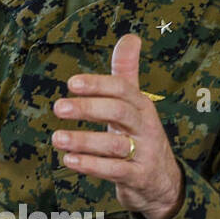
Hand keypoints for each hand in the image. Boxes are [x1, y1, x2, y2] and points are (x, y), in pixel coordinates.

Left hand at [50, 34, 184, 218]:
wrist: (163, 181)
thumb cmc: (140, 135)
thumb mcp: (136, 104)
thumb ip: (127, 73)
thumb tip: (130, 37)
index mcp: (141, 106)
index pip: (122, 89)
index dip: (98, 84)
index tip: (71, 83)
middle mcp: (145, 127)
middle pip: (120, 113)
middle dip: (89, 108)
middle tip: (58, 107)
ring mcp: (144, 153)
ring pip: (115, 144)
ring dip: (84, 141)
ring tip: (57, 138)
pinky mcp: (138, 177)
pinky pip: (116, 171)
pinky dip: (92, 166)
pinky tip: (69, 161)